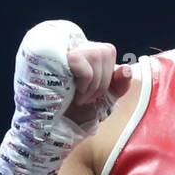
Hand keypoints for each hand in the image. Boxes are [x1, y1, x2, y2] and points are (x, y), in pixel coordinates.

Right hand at [13, 21, 133, 133]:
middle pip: (105, 51)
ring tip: (76, 96)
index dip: (106, 76)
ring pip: (96, 54)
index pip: (107, 51)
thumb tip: (127, 69)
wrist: (48, 129)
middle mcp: (69, 44)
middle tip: (84, 98)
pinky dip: (82, 79)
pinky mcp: (47, 52)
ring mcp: (57, 46)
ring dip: (91, 83)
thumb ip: (117, 85)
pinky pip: (79, 58)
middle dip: (101, 82)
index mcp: (81, 52)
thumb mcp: (102, 99)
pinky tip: (69, 90)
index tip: (92, 95)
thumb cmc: (71, 114)